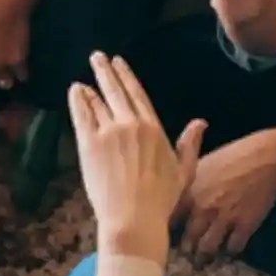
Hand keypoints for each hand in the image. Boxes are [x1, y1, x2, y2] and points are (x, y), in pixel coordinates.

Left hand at [70, 53, 205, 263]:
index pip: (137, 93)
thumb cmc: (160, 200)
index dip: (126, 75)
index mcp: (153, 128)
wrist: (133, 219)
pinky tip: (75, 91)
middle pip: (115, 90)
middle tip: (97, 57)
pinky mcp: (89, 144)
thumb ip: (189, 144)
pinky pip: (82, 115)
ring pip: (97, 102)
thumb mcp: (183, 171)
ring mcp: (108, 133)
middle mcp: (130, 124)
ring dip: (90, 88)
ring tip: (83, 81)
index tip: (119, 62)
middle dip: (105, 71)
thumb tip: (200, 123)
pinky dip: (77, 101)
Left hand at [176, 129, 275, 259]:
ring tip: (203, 261)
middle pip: (188, 240)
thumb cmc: (234, 155)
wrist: (267, 159)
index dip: (169, 231)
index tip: (169, 236)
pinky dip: (230, 250)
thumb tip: (176, 189)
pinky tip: (229, 248)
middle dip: (186, 250)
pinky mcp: (244, 227)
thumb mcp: (203, 162)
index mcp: (190, 192)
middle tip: (187, 255)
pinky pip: (233, 248)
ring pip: (207, 249)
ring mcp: (223, 220)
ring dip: (205, 256)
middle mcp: (202, 210)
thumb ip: (188, 181)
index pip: (171, 221)